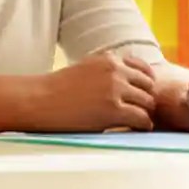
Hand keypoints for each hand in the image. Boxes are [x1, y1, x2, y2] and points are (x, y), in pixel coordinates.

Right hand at [35, 53, 156, 131]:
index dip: (146, 83)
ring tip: (139, 122)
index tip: (144, 94)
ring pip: (147, 102)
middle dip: (147, 99)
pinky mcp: (113, 109)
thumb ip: (107, 71)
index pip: (143, 68)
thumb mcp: (87, 68)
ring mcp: (116, 89)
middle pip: (148, 86)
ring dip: (145, 113)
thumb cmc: (58, 89)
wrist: (39, 100)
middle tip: (142, 111)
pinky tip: (138, 129)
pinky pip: (141, 118)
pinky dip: (143, 125)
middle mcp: (116, 70)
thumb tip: (127, 82)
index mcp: (109, 59)